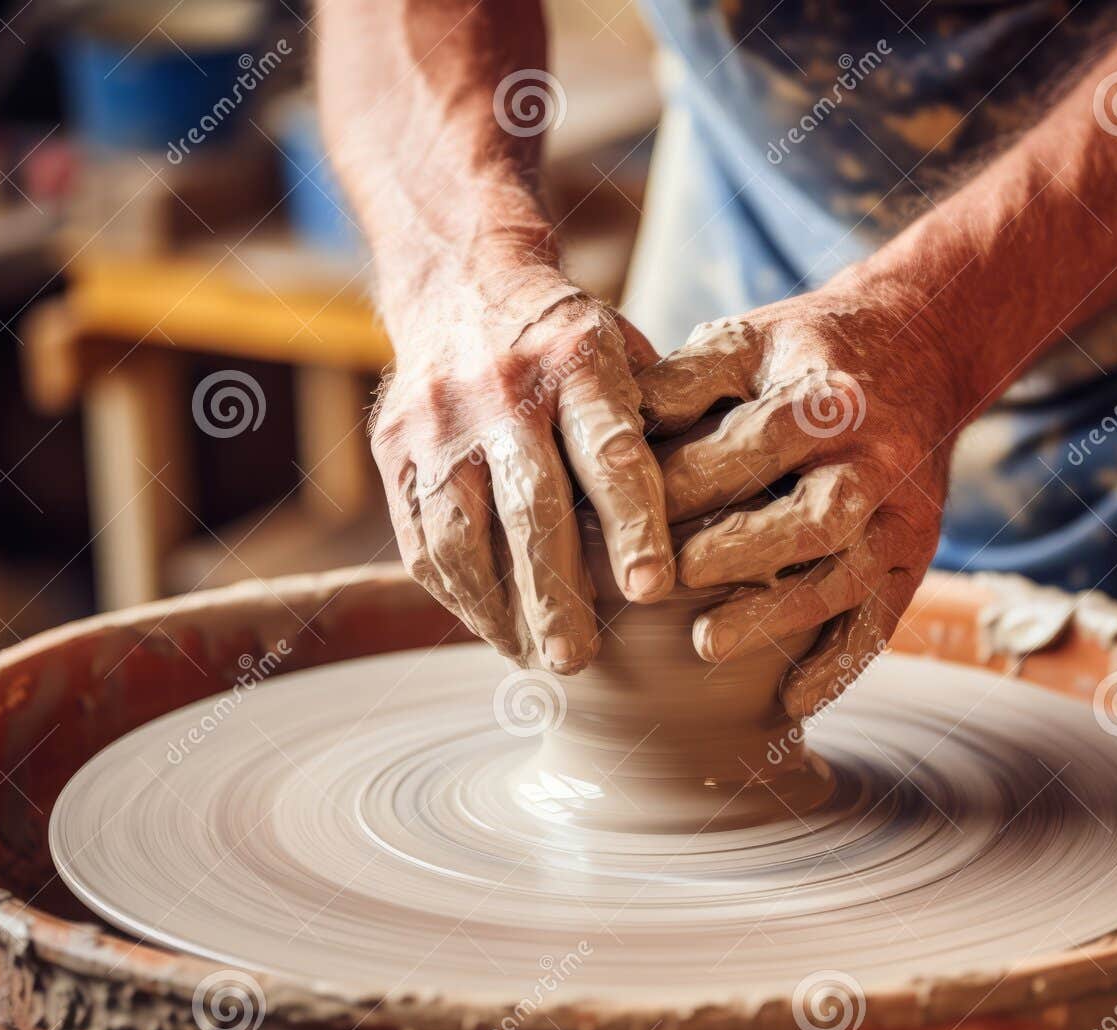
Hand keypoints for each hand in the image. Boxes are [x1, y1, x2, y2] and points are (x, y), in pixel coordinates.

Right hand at [372, 260, 674, 673]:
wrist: (461, 280)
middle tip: (578, 662)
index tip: (653, 591)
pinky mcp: (395, 449)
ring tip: (536, 659)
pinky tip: (493, 627)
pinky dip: (457, 594)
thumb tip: (722, 516)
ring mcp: (438, 420)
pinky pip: (421, 538)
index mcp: (578, 360)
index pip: (611, 453)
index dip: (633, 526)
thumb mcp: (626, 355)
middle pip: (532, 506)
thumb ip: (662, 425)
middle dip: (556, 593)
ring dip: (499, 608)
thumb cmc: (570, 343)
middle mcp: (502, 388)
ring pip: (463, 534)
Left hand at [637, 282, 970, 715]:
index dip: (689, 480)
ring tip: (707, 644)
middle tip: (661, 583)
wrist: (921, 352)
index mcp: (827, 397)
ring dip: (779, 617)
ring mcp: (903, 515)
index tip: (622, 514)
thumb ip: (682, 382)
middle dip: (738, 551)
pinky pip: (882, 620)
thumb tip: (611, 428)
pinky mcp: (916, 557)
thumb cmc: (802, 355)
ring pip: (848, 576)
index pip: (757, 441)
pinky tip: (790, 701)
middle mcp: (876, 459)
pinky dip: (839, 666)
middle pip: (813, 517)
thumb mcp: (745, 342)